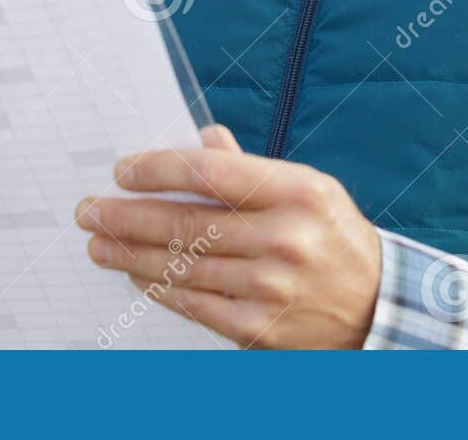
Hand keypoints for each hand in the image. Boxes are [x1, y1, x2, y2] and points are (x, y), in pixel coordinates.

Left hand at [75, 124, 382, 348]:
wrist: (377, 307)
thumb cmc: (333, 236)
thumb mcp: (308, 188)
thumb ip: (251, 167)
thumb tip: (202, 139)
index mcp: (296, 191)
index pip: (211, 172)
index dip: (159, 169)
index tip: (123, 171)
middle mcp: (283, 238)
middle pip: (185, 223)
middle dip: (126, 215)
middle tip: (90, 209)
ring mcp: (269, 287)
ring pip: (181, 266)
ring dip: (129, 253)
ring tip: (98, 243)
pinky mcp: (257, 328)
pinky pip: (193, 303)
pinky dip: (157, 287)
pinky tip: (134, 273)